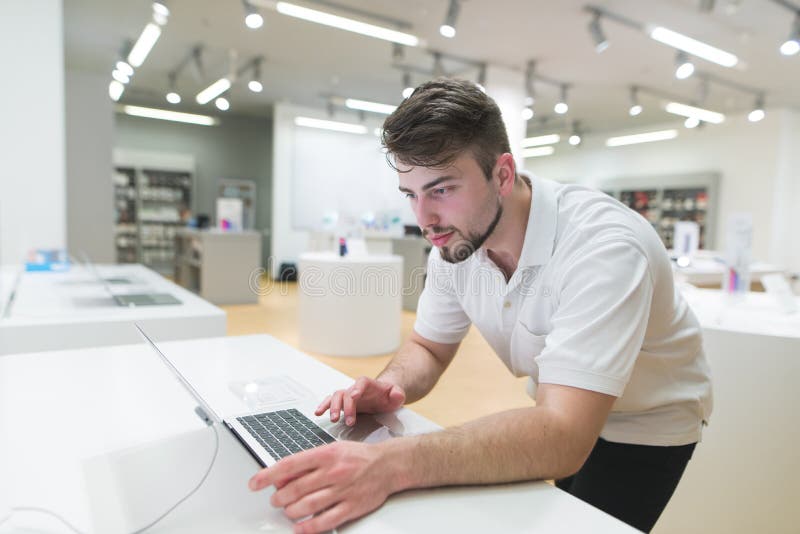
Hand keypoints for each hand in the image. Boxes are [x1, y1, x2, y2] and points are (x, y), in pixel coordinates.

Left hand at [248, 441, 397, 533]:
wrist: (388, 464)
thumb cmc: (358, 456)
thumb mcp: (331, 450)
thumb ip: (306, 464)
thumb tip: (281, 476)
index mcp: (326, 454)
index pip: (289, 464)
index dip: (268, 475)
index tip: (255, 483)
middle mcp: (334, 471)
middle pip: (296, 489)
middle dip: (279, 498)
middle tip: (276, 501)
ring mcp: (344, 489)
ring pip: (307, 505)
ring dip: (292, 512)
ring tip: (289, 511)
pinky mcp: (352, 506)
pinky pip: (325, 521)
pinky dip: (308, 527)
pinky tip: (300, 527)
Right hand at [315, 376, 404, 425]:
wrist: (383, 397)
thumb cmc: (388, 396)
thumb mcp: (397, 394)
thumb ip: (398, 394)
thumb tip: (396, 393)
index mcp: (369, 384)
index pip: (361, 383)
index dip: (357, 388)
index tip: (354, 396)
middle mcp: (355, 388)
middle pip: (346, 392)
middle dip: (345, 406)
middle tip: (348, 420)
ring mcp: (348, 396)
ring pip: (336, 397)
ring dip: (332, 407)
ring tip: (332, 418)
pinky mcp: (343, 404)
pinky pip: (330, 402)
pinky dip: (323, 406)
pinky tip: (318, 412)